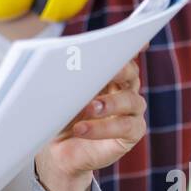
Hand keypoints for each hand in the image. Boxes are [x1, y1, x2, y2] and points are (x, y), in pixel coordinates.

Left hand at [35, 49, 147, 190]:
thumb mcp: (62, 92)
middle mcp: (124, 90)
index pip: (123, 56)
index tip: (134, 39)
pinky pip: (126, 127)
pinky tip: (82, 130)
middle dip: (120, 70)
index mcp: (109, 75)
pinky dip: (103, 128)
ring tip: (89, 108)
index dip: (131, 45)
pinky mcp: (130, 134)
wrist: (56, 151)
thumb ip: (69, 75)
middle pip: (131, 73)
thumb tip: (64, 58)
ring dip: (110, 103)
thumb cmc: (60, 116)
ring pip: (132, 100)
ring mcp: (130, 112)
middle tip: (104, 71)